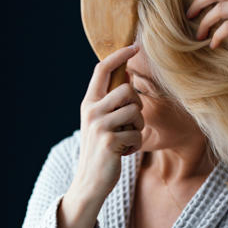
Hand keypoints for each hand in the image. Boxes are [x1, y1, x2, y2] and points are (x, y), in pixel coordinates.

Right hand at [73, 44, 144, 201]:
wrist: (90, 182)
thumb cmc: (101, 150)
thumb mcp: (100, 122)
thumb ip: (110, 102)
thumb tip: (127, 77)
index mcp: (89, 103)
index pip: (102, 69)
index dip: (119, 55)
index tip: (134, 46)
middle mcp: (91, 110)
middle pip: (127, 90)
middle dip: (137, 106)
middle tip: (130, 123)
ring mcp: (99, 125)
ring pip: (135, 111)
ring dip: (138, 127)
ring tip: (126, 138)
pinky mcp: (109, 141)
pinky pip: (137, 133)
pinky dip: (135, 144)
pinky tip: (124, 152)